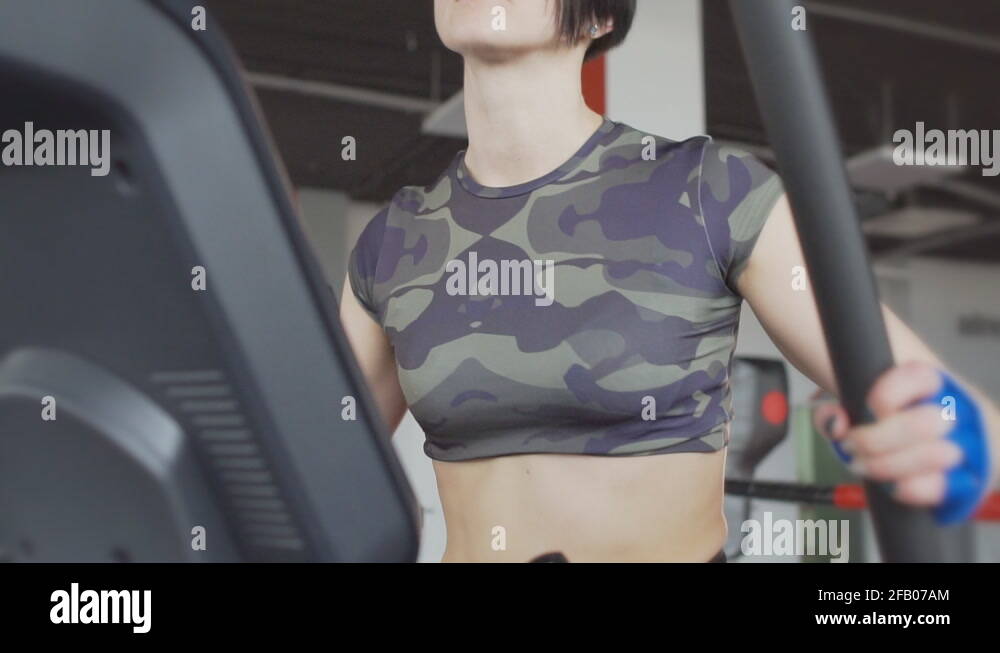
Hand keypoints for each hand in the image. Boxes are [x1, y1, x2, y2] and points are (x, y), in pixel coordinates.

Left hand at [813, 361, 994, 514]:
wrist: (922, 443)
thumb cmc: (884, 421)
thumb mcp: (854, 407)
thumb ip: (833, 410)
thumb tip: (836, 424)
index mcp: (929, 383)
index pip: (919, 377)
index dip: (888, 395)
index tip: (868, 408)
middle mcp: (952, 412)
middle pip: (926, 423)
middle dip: (878, 440)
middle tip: (851, 446)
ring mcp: (961, 445)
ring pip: (937, 456)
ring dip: (888, 465)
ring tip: (861, 465)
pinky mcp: (960, 479)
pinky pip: (939, 487)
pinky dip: (909, 488)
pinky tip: (889, 485)